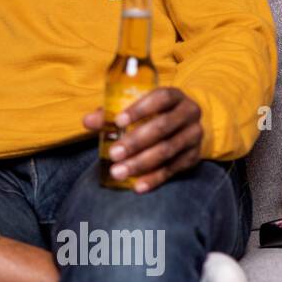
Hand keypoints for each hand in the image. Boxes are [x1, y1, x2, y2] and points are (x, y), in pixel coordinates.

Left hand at [81, 87, 202, 192]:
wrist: (185, 126)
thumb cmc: (153, 114)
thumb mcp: (137, 108)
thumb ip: (112, 114)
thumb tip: (87, 122)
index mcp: (174, 96)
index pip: (159, 98)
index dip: (139, 110)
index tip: (118, 122)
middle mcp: (189, 113)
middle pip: (162, 127)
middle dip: (135, 142)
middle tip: (113, 154)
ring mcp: (194, 135)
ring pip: (167, 150)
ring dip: (141, 163)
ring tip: (118, 172)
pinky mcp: (194, 156)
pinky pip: (174, 169)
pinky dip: (154, 178)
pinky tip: (138, 186)